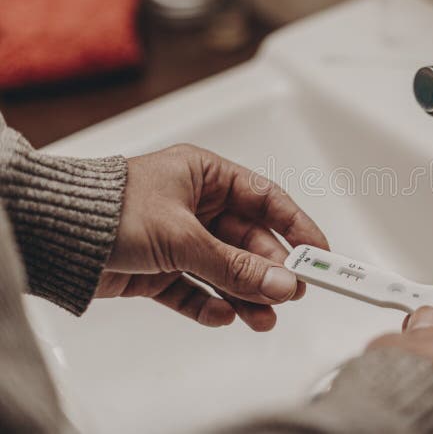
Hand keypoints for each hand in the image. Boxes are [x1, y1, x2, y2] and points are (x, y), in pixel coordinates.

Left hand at [95, 144, 328, 330]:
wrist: (50, 235)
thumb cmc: (111, 209)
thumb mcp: (184, 236)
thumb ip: (235, 264)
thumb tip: (282, 284)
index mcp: (206, 176)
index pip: (266, 199)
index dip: (297, 226)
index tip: (320, 253)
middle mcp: (195, 205)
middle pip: (248, 240)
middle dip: (268, 270)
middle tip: (289, 294)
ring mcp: (177, 238)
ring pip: (224, 268)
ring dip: (244, 293)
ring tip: (263, 319)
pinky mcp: (158, 268)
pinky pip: (194, 288)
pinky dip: (208, 303)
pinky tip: (222, 315)